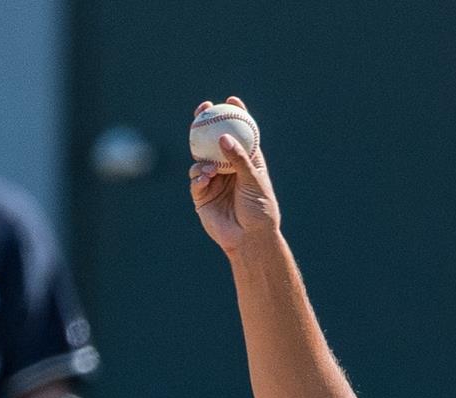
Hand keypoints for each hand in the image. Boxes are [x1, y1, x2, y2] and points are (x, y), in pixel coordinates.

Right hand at [187, 97, 279, 251]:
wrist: (249, 239)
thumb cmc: (259, 210)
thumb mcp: (253, 181)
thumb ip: (239, 159)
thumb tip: (224, 137)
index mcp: (246, 162)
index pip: (240, 134)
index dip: (235, 116)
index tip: (231, 100)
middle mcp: (228, 168)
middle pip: (214, 140)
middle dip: (206, 123)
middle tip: (203, 109)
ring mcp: (214, 180)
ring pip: (201, 158)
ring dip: (202, 157)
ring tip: (210, 168)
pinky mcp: (202, 195)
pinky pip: (195, 179)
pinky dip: (198, 176)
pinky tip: (205, 179)